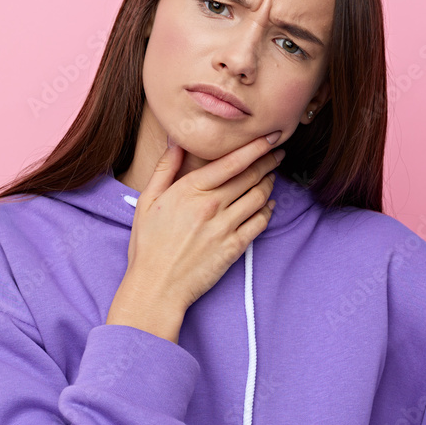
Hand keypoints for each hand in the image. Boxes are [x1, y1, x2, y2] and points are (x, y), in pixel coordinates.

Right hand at [108, 131, 283, 332]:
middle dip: (268, 161)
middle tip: (278, 153)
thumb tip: (176, 141)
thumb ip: (164, 168)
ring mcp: (225, 227)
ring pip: (259, 197)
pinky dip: (268, 210)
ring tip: (272, 176)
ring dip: (269, 184)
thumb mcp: (147, 201)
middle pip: (250, 176)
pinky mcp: (234, 248)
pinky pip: (260, 222)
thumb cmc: (148, 244)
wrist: (156, 287)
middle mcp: (211, 206)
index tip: (269, 137)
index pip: (232, 162)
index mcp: (190, 190)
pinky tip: (268, 205)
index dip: (255, 147)